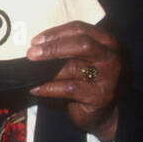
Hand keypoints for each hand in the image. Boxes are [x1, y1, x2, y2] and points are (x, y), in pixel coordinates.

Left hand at [26, 22, 121, 141]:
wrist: (105, 113)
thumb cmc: (89, 80)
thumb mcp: (86, 59)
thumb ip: (70, 48)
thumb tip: (38, 45)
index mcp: (107, 42)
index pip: (80, 29)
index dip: (56, 33)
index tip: (36, 41)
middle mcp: (111, 57)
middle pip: (81, 44)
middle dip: (53, 47)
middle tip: (31, 53)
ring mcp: (108, 77)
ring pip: (73, 67)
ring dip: (47, 69)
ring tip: (31, 71)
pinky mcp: (99, 96)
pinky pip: (68, 88)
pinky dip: (48, 88)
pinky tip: (35, 88)